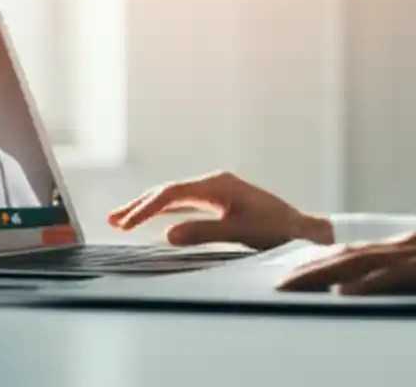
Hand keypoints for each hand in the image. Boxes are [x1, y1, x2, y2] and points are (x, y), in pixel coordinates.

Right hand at [107, 171, 332, 249]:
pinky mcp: (222, 202)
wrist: (303, 229)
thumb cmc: (277, 231)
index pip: (173, 192)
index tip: (126, 224)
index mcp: (219, 184)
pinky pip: (186, 204)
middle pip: (170, 190)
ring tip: (122, 219)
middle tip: (113, 220)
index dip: (146, 207)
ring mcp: (219, 191)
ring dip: (150, 207)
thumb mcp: (241, 233)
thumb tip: (167, 233)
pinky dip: (166, 211)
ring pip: (176, 197)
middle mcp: (216, 183)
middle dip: (140, 205)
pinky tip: (154, 220)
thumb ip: (204, 232)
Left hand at [277, 231, 415, 301]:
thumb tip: (374, 292)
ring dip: (324, 275)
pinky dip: (368, 285)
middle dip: (307, 270)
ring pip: (363, 263)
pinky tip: (345, 295)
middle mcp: (409, 242)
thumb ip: (410, 278)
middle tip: (273, 285)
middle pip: (347, 255)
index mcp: (408, 243)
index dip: (316, 264)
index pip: (352, 254)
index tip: (285, 276)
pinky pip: (397, 278)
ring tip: (293, 288)